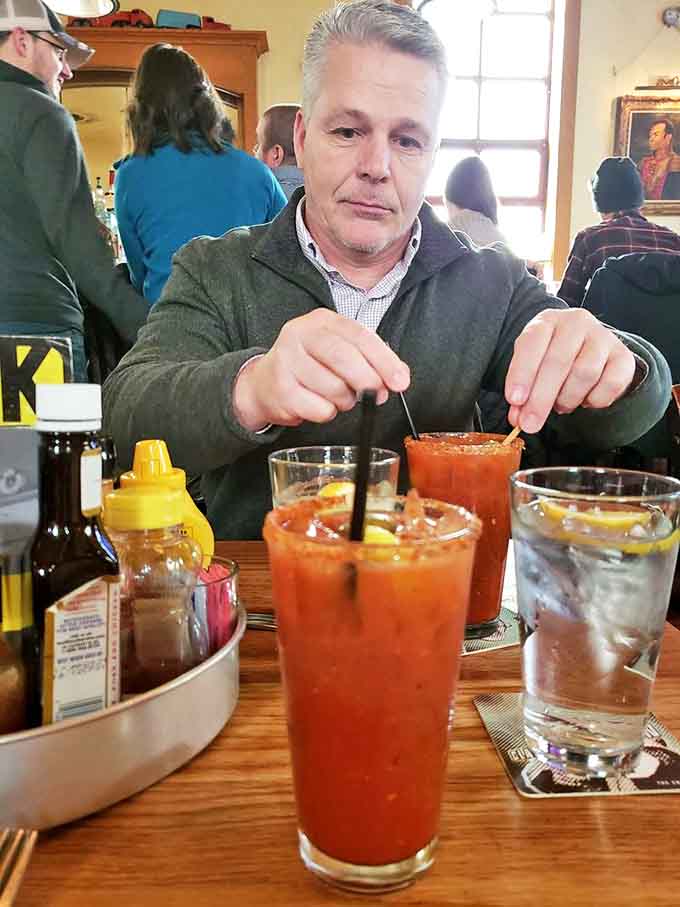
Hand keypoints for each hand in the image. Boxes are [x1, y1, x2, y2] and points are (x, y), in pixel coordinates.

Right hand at [233, 309, 409, 429]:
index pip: (359, 336)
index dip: (384, 360)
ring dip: (346, 401)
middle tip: (379, 396)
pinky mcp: (280, 389)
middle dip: (369, 381)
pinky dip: (328, 413)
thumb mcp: (340, 352)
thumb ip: (371, 360)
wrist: (264, 383)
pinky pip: (320, 409)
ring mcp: (286, 361)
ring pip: (334, 388)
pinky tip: (318, 404)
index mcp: (321, 320)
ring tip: (339, 398)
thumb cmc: (310, 366)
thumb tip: (399, 377)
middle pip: (344, 358)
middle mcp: (300, 334)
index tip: (401, 381)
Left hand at [504, 308, 635, 433]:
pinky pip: (610, 384)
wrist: (587, 348)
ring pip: (585, 373)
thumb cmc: (551, 357)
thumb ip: (522, 393)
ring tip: (560, 405)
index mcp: (547, 320)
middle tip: (530, 424)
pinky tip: (584, 400)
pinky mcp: (623, 356)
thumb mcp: (531, 367)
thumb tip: (518, 419)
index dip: (521, 373)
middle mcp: (576, 322)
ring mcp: (603, 337)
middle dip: (541, 399)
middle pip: (558, 362)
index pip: (531, 343)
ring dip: (567, 398)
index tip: (514, 401)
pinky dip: (594, 400)